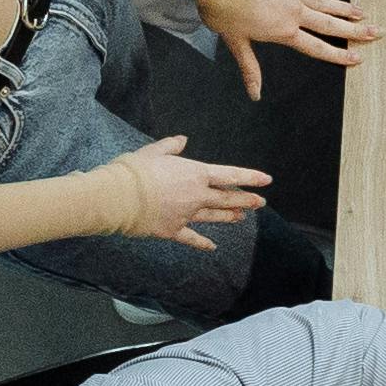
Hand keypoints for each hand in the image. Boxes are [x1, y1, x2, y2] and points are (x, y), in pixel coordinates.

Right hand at [102, 133, 273, 243]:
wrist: (118, 197)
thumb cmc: (136, 170)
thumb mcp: (154, 151)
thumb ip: (171, 146)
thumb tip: (183, 139)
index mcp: (195, 174)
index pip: (229, 175)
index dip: (250, 178)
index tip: (267, 181)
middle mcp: (196, 196)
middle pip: (227, 199)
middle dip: (246, 200)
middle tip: (261, 203)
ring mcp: (186, 215)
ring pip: (214, 217)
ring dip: (229, 217)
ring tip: (241, 218)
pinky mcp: (173, 230)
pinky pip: (192, 237)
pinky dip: (202, 243)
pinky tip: (212, 246)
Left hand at [182, 0, 380, 94]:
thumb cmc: (224, 9)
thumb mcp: (236, 43)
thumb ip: (250, 68)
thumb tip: (255, 93)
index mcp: (284, 31)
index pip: (317, 47)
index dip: (338, 54)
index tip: (357, 57)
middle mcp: (293, 11)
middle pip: (329, 24)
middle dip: (355, 30)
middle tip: (376, 32)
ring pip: (324, 1)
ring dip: (344, 8)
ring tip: (362, 12)